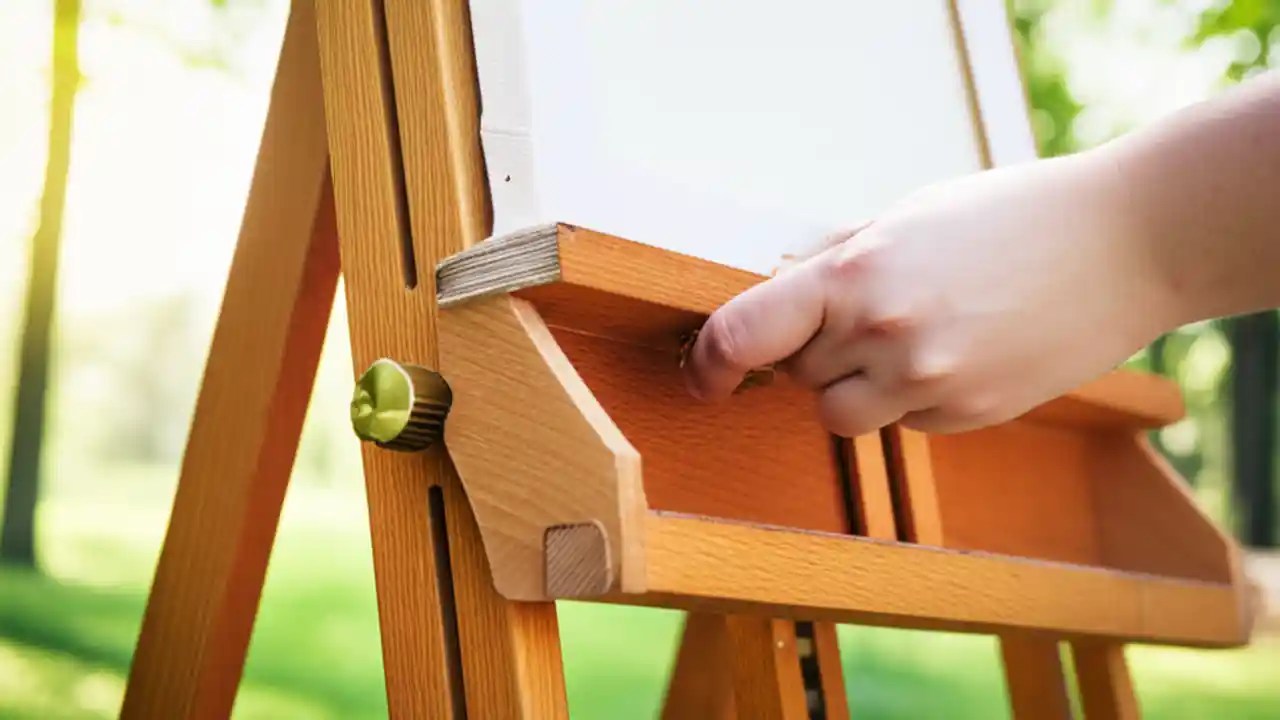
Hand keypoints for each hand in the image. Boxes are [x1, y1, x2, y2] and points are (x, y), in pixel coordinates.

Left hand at [683, 150, 1173, 435]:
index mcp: (855, 273)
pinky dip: (912, 398)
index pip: (745, 334)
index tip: (705, 374)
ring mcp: (928, 384)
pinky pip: (903, 422)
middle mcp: (883, 336)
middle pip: (798, 375)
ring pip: (841, 414)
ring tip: (910, 338)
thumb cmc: (1009, 215)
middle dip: (813, 351)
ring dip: (853, 387)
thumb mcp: (905, 217)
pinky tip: (961, 351)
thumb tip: (774, 290)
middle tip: (866, 313)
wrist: (1122, 244)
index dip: (710, 360)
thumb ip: (834, 261)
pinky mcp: (967, 416)